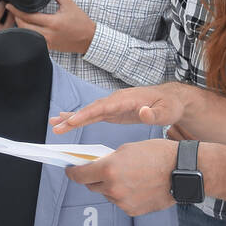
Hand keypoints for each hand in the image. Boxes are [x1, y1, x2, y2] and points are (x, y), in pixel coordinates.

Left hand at [4, 0, 96, 54]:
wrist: (88, 38)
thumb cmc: (81, 22)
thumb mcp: (69, 4)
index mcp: (53, 22)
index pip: (29, 17)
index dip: (17, 11)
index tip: (10, 5)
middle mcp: (49, 34)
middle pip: (24, 27)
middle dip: (15, 18)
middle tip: (12, 10)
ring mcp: (48, 43)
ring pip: (27, 36)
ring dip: (20, 27)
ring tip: (18, 17)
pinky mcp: (49, 47)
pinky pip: (33, 41)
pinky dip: (28, 33)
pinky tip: (27, 27)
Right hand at [51, 81, 190, 133]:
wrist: (171, 100)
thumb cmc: (169, 105)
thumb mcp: (167, 111)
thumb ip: (155, 113)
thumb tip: (143, 112)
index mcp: (127, 99)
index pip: (104, 106)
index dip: (88, 113)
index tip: (73, 121)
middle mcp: (116, 99)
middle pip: (91, 109)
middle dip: (73, 118)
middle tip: (57, 127)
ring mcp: (113, 105)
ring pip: (88, 112)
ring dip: (71, 119)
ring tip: (54, 125)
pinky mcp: (112, 112)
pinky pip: (92, 115)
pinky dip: (79, 119)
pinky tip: (66, 123)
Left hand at [65, 139, 177, 215]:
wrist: (182, 171)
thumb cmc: (157, 154)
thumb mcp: (127, 150)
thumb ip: (107, 160)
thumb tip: (94, 167)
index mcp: (108, 169)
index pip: (79, 175)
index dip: (72, 172)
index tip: (70, 170)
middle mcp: (113, 188)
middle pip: (91, 186)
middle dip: (93, 178)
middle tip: (100, 171)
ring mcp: (122, 202)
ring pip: (107, 194)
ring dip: (110, 187)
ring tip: (127, 176)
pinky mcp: (132, 211)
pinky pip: (120, 202)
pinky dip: (124, 195)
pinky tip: (137, 186)